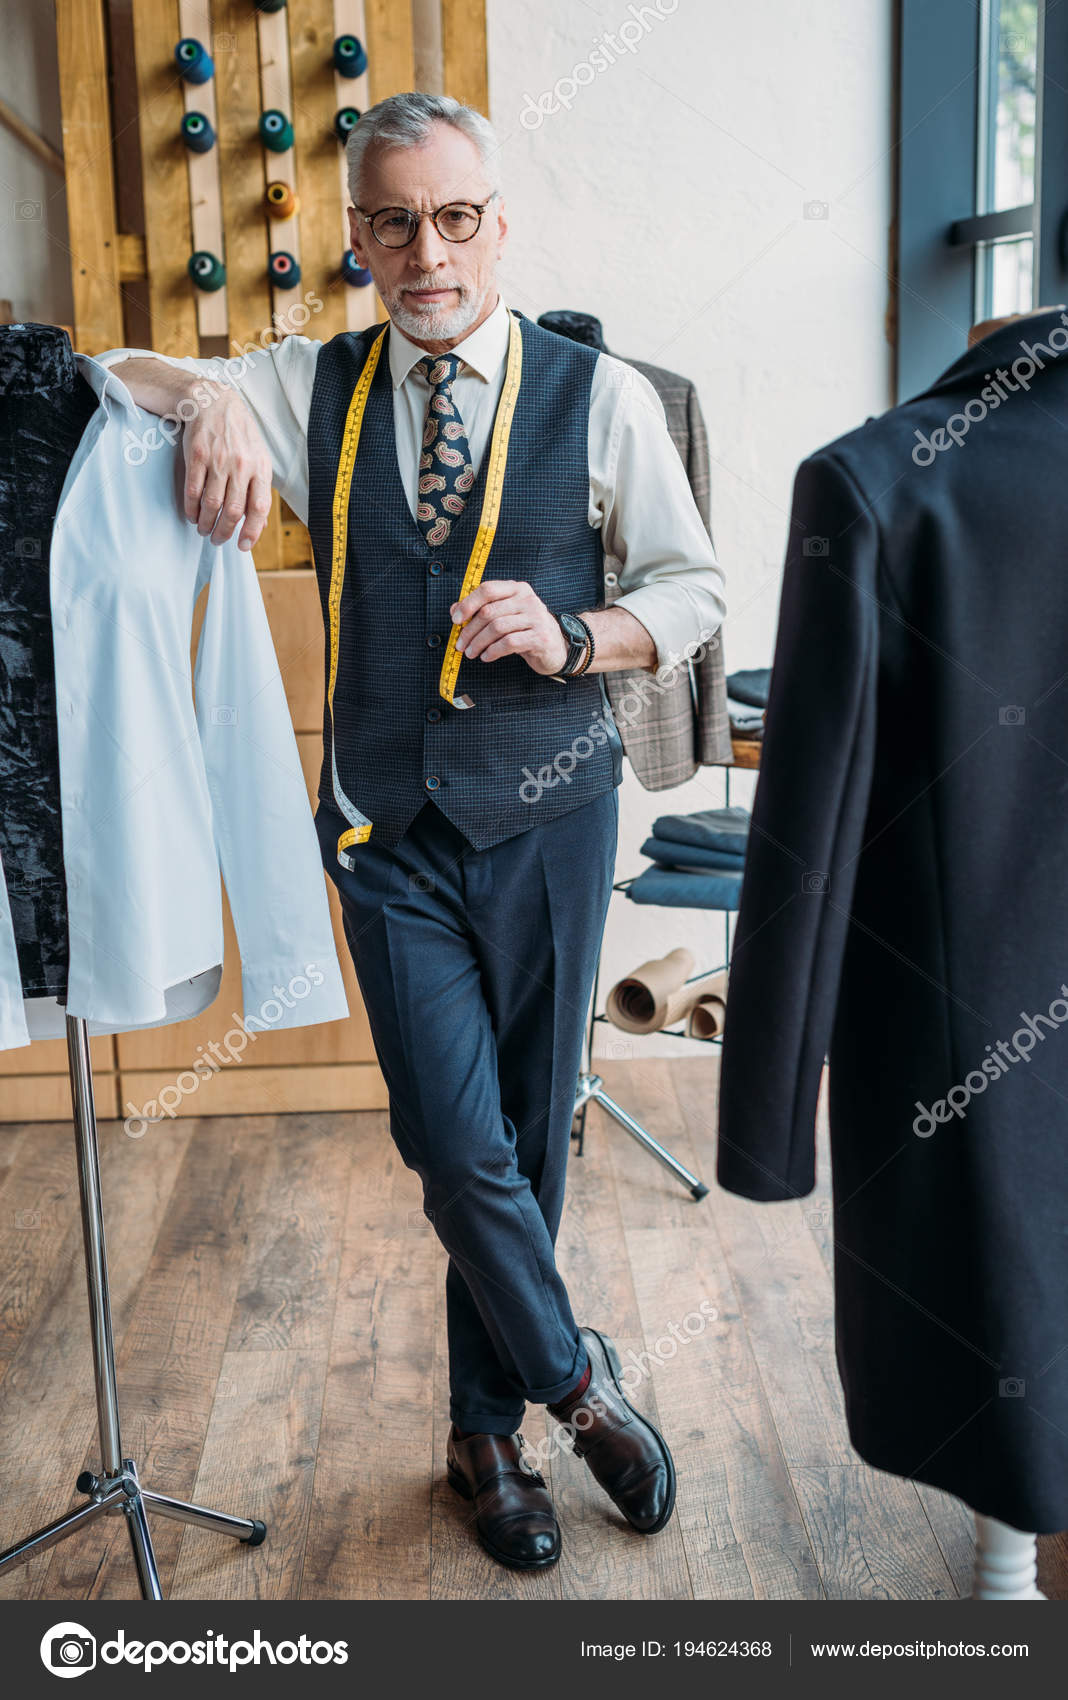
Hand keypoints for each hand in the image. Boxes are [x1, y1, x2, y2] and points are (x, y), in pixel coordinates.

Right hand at [181, 384, 273, 548]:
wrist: (214, 402)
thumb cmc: (239, 435)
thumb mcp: (258, 458)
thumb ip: (259, 489)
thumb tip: (259, 524)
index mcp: (260, 468)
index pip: (259, 507)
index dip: (252, 531)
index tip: (243, 546)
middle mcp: (241, 466)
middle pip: (233, 511)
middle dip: (225, 532)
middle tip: (218, 540)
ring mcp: (218, 461)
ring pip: (212, 504)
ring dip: (206, 523)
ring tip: (204, 530)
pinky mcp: (197, 456)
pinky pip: (193, 490)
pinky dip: (191, 508)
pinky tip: (192, 515)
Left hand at [449, 580, 569, 674]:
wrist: (557, 647)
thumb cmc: (526, 629)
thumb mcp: (506, 615)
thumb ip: (482, 609)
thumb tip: (455, 609)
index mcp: (517, 589)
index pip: (488, 589)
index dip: (468, 604)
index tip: (456, 620)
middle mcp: (528, 600)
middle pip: (489, 612)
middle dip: (470, 630)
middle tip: (460, 644)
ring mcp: (536, 618)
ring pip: (497, 628)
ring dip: (478, 643)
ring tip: (471, 653)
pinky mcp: (539, 637)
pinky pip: (509, 643)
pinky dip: (493, 651)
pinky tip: (486, 657)